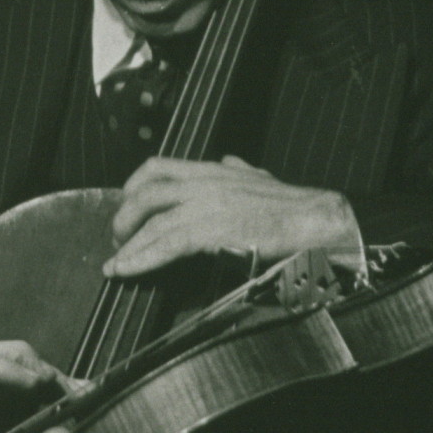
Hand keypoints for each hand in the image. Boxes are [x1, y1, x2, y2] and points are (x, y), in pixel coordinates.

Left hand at [0, 342, 89, 432]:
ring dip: (41, 376)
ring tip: (73, 402)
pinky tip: (72, 409)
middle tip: (64, 394)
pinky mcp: (4, 428)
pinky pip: (20, 389)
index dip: (11, 372)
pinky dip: (48, 389)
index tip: (47, 388)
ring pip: (2, 368)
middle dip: (28, 365)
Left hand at [106, 156, 355, 278]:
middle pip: (145, 195)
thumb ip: (239, 170)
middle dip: (123, 219)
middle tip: (117, 240)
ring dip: (128, 247)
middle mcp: (204, 183)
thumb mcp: (260, 177)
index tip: (124, 204)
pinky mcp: (214, 232)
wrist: (317, 219)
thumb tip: (230, 161)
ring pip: (152, 223)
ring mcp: (208, 206)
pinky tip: (126, 271)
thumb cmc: (291, 205)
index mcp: (212, 170)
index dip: (132, 186)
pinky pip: (167, 245)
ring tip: (115, 264)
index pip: (158, 167)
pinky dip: (141, 259)